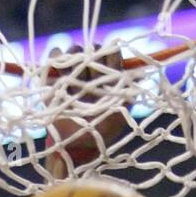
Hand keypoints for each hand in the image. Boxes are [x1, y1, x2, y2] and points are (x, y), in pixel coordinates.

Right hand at [46, 45, 126, 175]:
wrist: (74, 146)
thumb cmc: (100, 134)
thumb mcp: (118, 117)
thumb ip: (128, 96)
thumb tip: (141, 76)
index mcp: (109, 80)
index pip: (112, 55)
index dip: (110, 55)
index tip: (107, 66)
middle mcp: (92, 74)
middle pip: (92, 49)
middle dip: (91, 55)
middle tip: (89, 70)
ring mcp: (73, 75)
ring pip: (74, 51)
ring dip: (74, 57)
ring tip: (74, 76)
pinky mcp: (55, 79)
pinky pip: (55, 58)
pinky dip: (56, 59)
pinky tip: (59, 73)